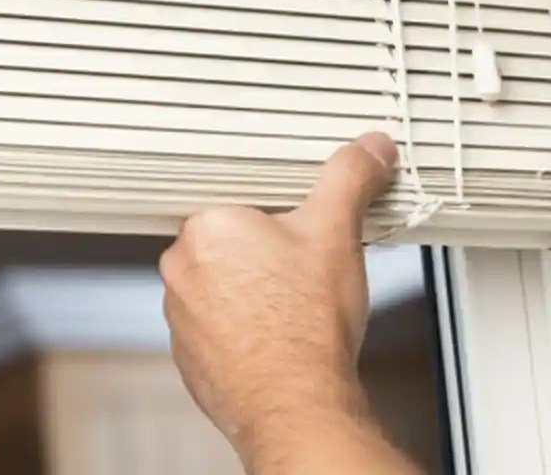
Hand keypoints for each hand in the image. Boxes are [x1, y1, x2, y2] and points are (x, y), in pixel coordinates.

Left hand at [160, 132, 417, 472]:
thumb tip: (369, 148)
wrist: (294, 402)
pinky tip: (281, 338)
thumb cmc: (305, 324)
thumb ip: (350, 177)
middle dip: (270, 257)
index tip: (302, 235)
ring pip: (226, 288)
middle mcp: (181, 269)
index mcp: (208, 227)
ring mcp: (181, 317)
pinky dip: (247, 331)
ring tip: (297, 310)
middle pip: (234, 246)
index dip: (280, 221)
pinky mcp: (191, 356)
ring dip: (256, 294)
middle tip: (307, 272)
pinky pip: (221, 329)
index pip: (243, 204)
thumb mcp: (337, 230)